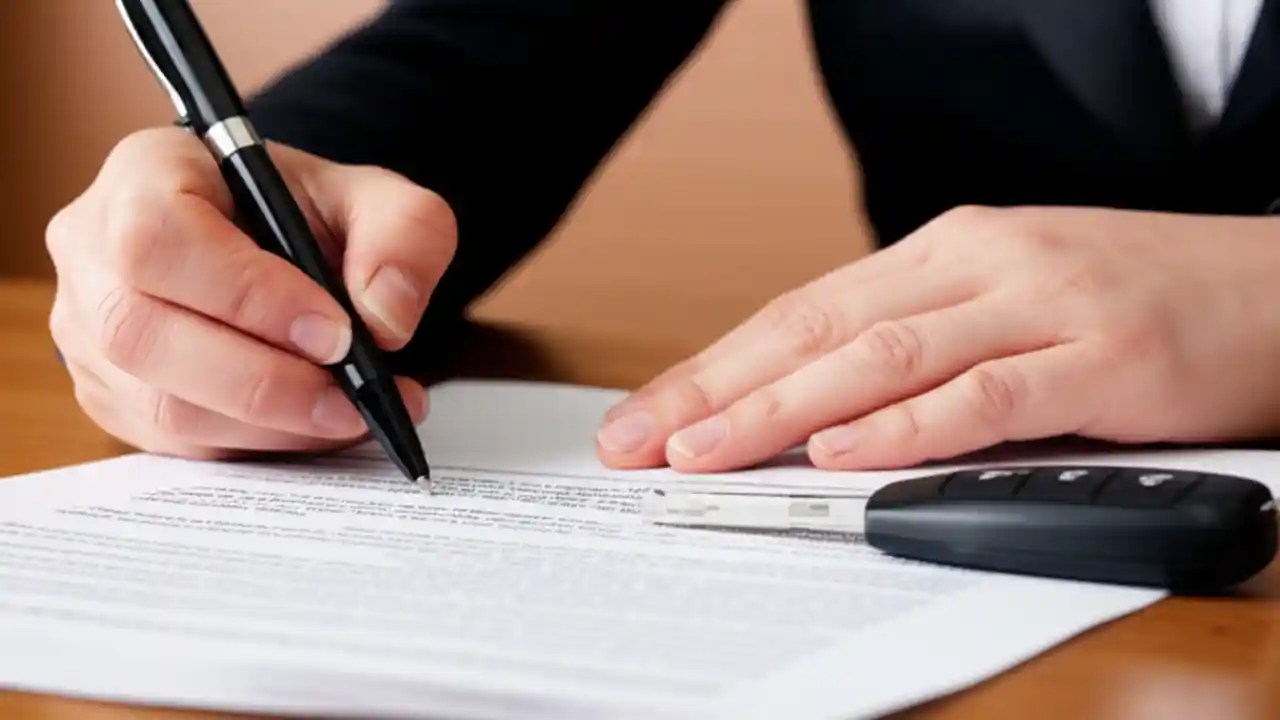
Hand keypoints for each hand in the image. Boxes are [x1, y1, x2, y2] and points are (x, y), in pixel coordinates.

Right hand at [46, 128, 455, 459]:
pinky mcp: (115, 398)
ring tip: (356, 415)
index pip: (158, 240)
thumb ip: (404, 235)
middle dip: (264, 383)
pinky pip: (179, 445)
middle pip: (144, 336)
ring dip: (272, 426)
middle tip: (354, 400)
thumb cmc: (307, 212)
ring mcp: (89, 335)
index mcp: (143, 174)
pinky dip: (261, 445)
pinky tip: (321, 427)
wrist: (276, 243)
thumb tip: (387, 318)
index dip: (246, 296)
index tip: (336, 333)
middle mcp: (93, 253)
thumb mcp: (374, 197)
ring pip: (163, 406)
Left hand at [596, 205, 1279, 471]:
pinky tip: (845, 452)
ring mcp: (1042, 302)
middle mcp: (980, 264)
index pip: (801, 311)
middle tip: (641, 440)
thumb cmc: (1138, 299)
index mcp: (946, 252)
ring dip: (782, 409)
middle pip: (818, 329)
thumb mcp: (1009, 302)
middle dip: (717, 390)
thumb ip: (922, 349)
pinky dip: (909, 427)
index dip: (714, 366)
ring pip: (885, 357)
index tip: (646, 413)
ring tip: (705, 450)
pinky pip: (989, 395)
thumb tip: (817, 412)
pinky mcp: (1105, 354)